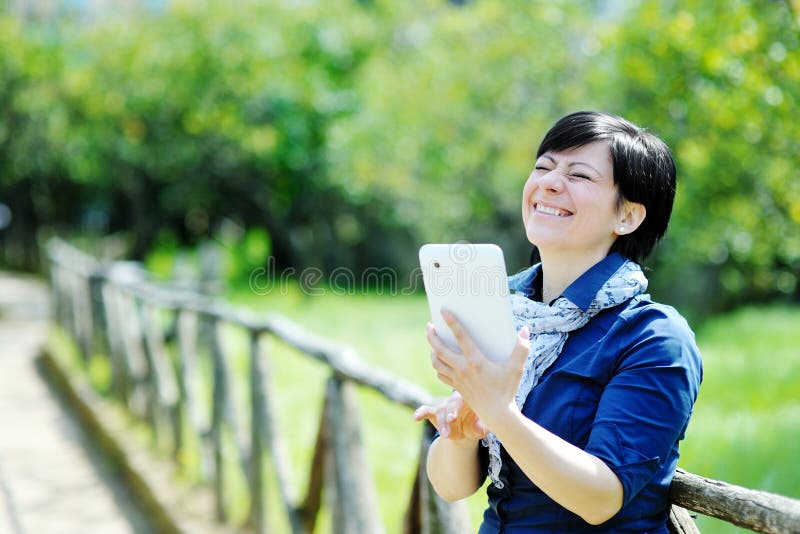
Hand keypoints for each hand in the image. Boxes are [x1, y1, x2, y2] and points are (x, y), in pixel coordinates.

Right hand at [413, 390, 486, 439]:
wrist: (465, 430)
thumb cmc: (475, 424)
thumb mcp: (479, 427)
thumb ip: (481, 427)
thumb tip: (483, 430)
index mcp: (468, 399)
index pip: (467, 397)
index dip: (465, 402)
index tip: (463, 410)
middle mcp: (455, 400)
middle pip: (452, 404)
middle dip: (451, 411)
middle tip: (452, 420)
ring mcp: (444, 406)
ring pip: (441, 412)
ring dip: (442, 423)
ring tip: (446, 435)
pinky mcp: (434, 412)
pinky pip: (426, 410)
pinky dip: (420, 412)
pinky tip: (416, 417)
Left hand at [426, 309, 529, 427]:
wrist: (497, 414)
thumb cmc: (507, 389)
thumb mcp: (517, 368)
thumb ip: (522, 347)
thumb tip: (524, 329)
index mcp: (476, 360)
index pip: (461, 336)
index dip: (452, 322)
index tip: (444, 311)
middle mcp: (463, 368)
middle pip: (440, 349)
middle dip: (432, 336)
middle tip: (429, 325)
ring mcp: (457, 379)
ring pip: (436, 362)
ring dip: (432, 350)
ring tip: (433, 341)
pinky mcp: (456, 387)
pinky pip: (441, 374)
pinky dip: (437, 365)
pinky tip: (439, 361)